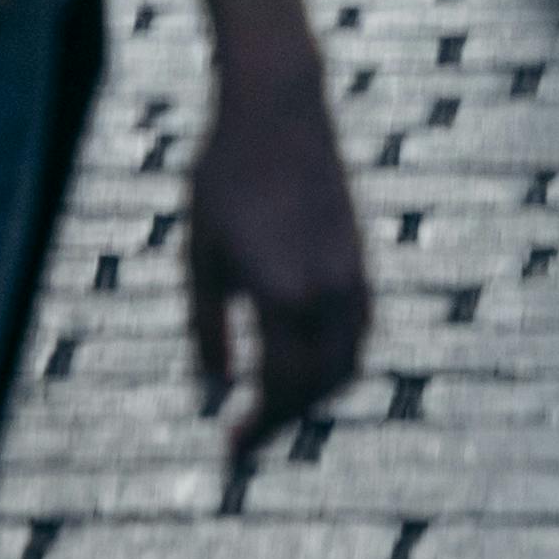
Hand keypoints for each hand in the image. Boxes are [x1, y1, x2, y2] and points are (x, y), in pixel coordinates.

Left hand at [185, 61, 368, 469]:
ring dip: (315, 393)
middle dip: (285, 420)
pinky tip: (304, 357)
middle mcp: (327, 290)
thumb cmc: (223, 178)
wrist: (277, 106)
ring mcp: (351, 271)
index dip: (255, 428)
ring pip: (349, 360)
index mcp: (282, 293)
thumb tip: (216, 389)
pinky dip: (337, 358)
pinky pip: (359, 328)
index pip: (278, 388)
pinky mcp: (359, 253)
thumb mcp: (198, 256)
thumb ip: (206, 329)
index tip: (229, 452)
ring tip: (274, 405)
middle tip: (246, 437)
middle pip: (320, 386)